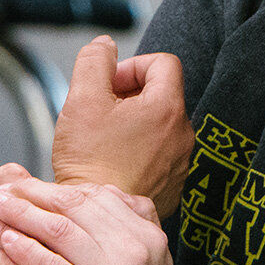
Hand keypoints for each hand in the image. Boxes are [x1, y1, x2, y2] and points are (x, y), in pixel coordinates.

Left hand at [0, 161, 161, 264]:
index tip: (23, 185)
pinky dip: (25, 249)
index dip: (55, 187)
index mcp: (150, 236)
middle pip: (76, 206)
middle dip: (31, 193)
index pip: (96, 195)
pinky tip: (3, 241)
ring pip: (61, 230)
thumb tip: (88, 188)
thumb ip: (118, 229)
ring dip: (20, 214)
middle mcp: (138, 250)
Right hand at [51, 35, 192, 218]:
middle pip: (161, 94)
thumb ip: (94, 61)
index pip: (163, 62)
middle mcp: (183, 135)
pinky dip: (139, 153)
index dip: (132, 65)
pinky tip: (114, 164)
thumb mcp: (82, 99)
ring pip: (159, 126)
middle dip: (129, 96)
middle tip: (99, 113)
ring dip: (133, 125)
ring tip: (104, 141)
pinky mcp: (173, 186)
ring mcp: (181, 163)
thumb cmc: (90, 164)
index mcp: (168, 107)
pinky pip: (160, 156)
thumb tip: (105, 45)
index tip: (109, 85)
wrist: (97, 219)